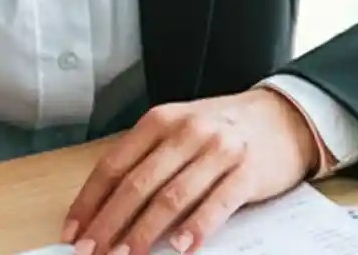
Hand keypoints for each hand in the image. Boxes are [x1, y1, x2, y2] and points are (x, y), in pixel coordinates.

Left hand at [63, 90, 320, 254]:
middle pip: (137, 184)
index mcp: (161, 120)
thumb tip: (107, 209)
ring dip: (144, 233)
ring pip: (171, 197)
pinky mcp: (247, 171)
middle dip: (109, 223)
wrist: (283, 116)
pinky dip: (196, 228)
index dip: (90, 201)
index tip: (73, 231)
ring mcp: (218, 150)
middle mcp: (187, 131)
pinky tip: (181, 249)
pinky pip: (216, 204)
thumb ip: (149, 160)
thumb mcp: (180, 130)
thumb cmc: (224, 129)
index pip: (114, 164)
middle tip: (91, 252)